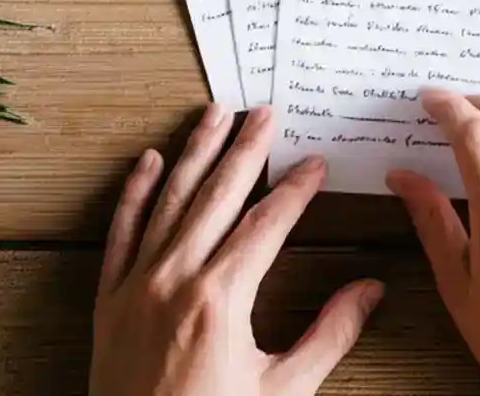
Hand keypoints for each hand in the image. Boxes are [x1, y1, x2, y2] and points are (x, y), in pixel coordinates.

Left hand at [90, 104, 384, 395]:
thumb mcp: (283, 392)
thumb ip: (329, 336)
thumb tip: (370, 291)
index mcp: (220, 300)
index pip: (267, 224)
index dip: (295, 190)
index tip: (315, 163)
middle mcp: (174, 280)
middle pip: (217, 196)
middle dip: (245, 149)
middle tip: (264, 112)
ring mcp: (136, 287)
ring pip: (169, 202)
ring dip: (195, 152)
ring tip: (213, 114)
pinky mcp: (109, 302)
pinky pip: (121, 233)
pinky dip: (135, 193)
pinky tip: (150, 161)